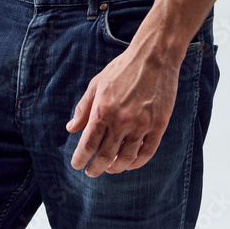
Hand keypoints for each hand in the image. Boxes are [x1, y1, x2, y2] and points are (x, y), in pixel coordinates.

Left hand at [65, 48, 179, 176]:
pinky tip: (130, 163)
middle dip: (96, 168)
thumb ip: (83, 108)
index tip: (77, 165)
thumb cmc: (123, 68)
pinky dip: (137, 163)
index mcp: (103, 110)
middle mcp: (121, 120)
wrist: (154, 56)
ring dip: (116, 167)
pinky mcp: (158, 125)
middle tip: (92, 172)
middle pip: (106, 156)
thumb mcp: (97, 83)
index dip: (80, 158)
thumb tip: (71, 128)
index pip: (88, 144)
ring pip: (126, 158)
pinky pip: (147, 153)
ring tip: (110, 168)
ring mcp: (141, 124)